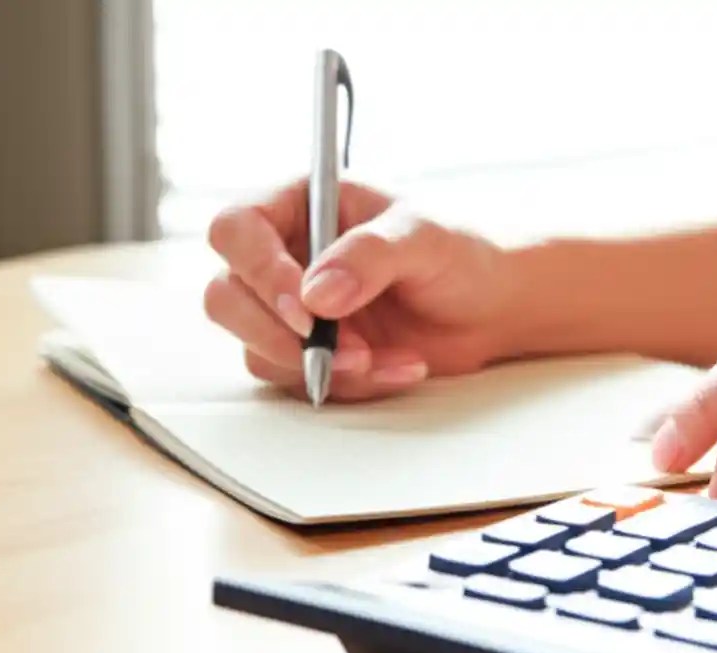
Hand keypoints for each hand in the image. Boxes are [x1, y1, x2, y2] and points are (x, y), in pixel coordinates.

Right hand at [204, 179, 511, 400]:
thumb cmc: (460, 252)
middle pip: (226, 296)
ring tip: (383, 357)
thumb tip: (317, 295)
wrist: (491, 307)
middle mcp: (285, 254)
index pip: (238, 228)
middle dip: (278, 334)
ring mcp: (292, 308)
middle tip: (341, 348)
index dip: (258, 270)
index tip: (306, 309)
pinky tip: (397, 367)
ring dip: (318, 365)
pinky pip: (296, 379)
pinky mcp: (309, 352)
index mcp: (302, 204)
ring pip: (256, 347)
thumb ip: (370, 256)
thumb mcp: (424, 238)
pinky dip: (346, 384)